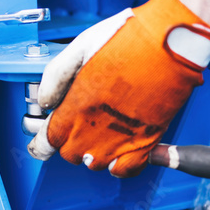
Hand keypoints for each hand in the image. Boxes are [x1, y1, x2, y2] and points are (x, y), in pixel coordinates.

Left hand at [27, 0, 209, 176]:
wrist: (168, 42)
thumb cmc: (127, 39)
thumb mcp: (79, 47)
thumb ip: (56, 77)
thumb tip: (45, 101)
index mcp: (77, 105)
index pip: (48, 141)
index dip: (41, 143)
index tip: (40, 142)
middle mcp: (97, 128)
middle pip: (69, 153)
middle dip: (66, 141)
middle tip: (72, 124)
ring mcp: (122, 138)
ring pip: (94, 163)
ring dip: (89, 151)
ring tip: (95, 131)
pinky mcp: (147, 140)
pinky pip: (125, 170)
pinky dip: (117, 165)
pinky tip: (115, 149)